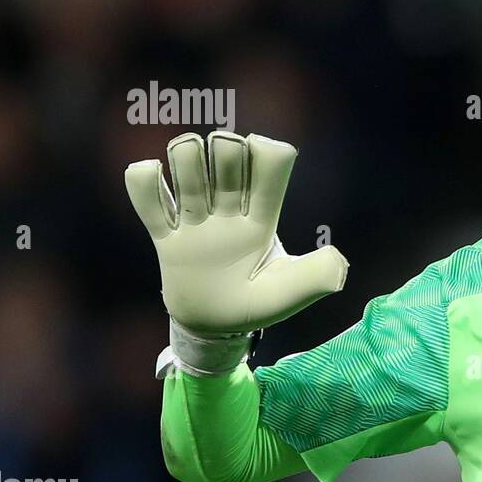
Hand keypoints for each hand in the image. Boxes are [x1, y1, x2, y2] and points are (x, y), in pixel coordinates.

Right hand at [125, 131, 347, 336]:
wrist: (213, 330)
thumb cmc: (255, 306)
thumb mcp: (288, 295)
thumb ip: (315, 277)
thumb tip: (337, 257)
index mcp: (262, 218)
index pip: (269, 165)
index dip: (267, 153)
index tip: (260, 159)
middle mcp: (229, 209)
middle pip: (226, 152)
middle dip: (225, 152)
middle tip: (223, 185)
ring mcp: (195, 219)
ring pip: (187, 162)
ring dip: (186, 160)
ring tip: (188, 187)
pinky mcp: (164, 236)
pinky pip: (146, 197)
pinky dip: (143, 181)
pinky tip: (152, 182)